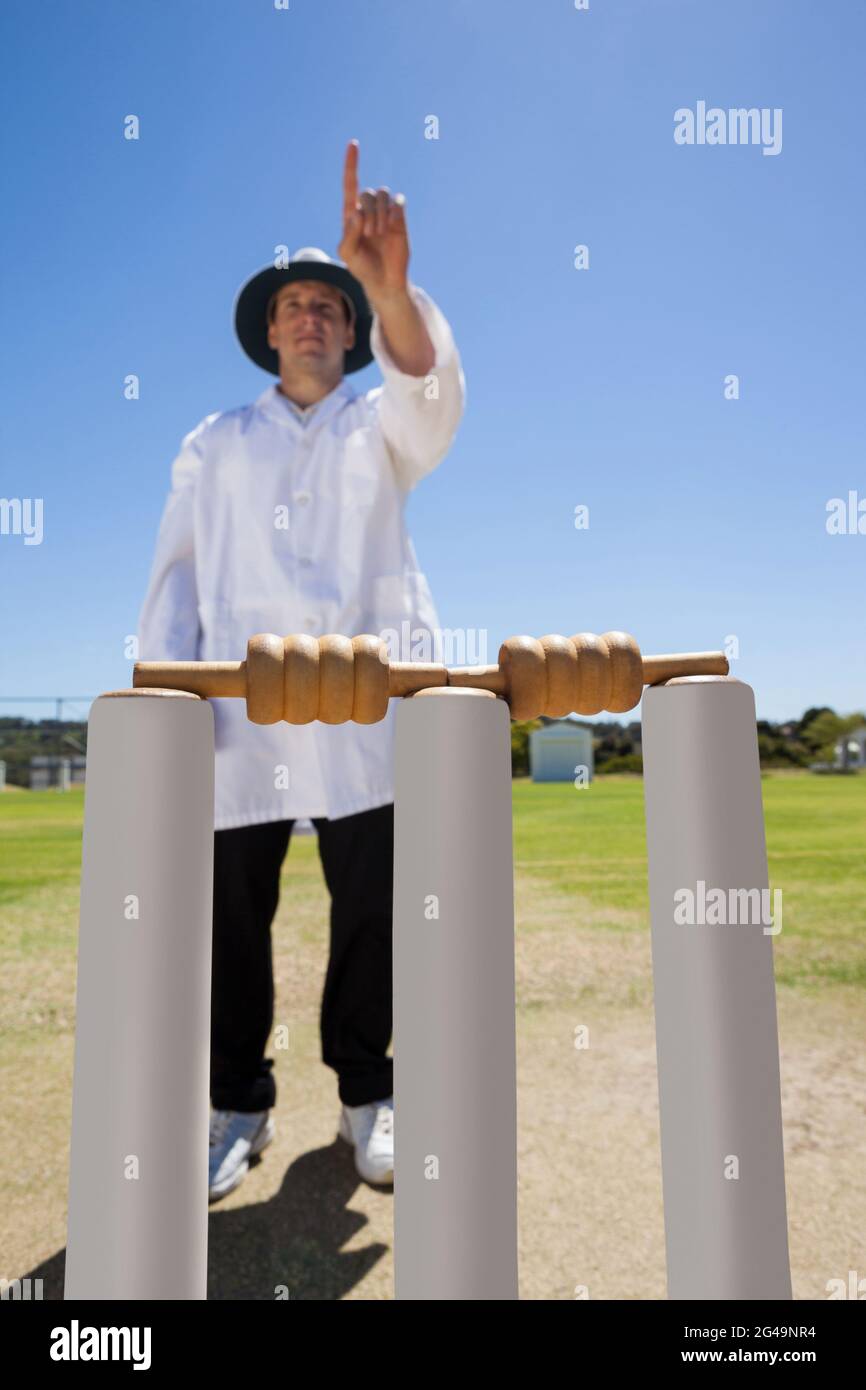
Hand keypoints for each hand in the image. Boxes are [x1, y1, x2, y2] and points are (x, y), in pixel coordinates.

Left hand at [337, 140, 409, 305]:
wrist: (384, 281)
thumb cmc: (362, 268)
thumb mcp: (348, 254)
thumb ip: (348, 234)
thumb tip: (357, 213)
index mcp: (352, 215)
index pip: (350, 184)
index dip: (351, 165)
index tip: (353, 144)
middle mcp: (368, 210)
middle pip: (367, 193)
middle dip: (368, 212)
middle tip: (371, 234)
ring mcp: (385, 213)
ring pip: (382, 195)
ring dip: (379, 213)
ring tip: (380, 233)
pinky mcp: (400, 218)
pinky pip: (398, 202)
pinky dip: (393, 211)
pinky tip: (391, 226)